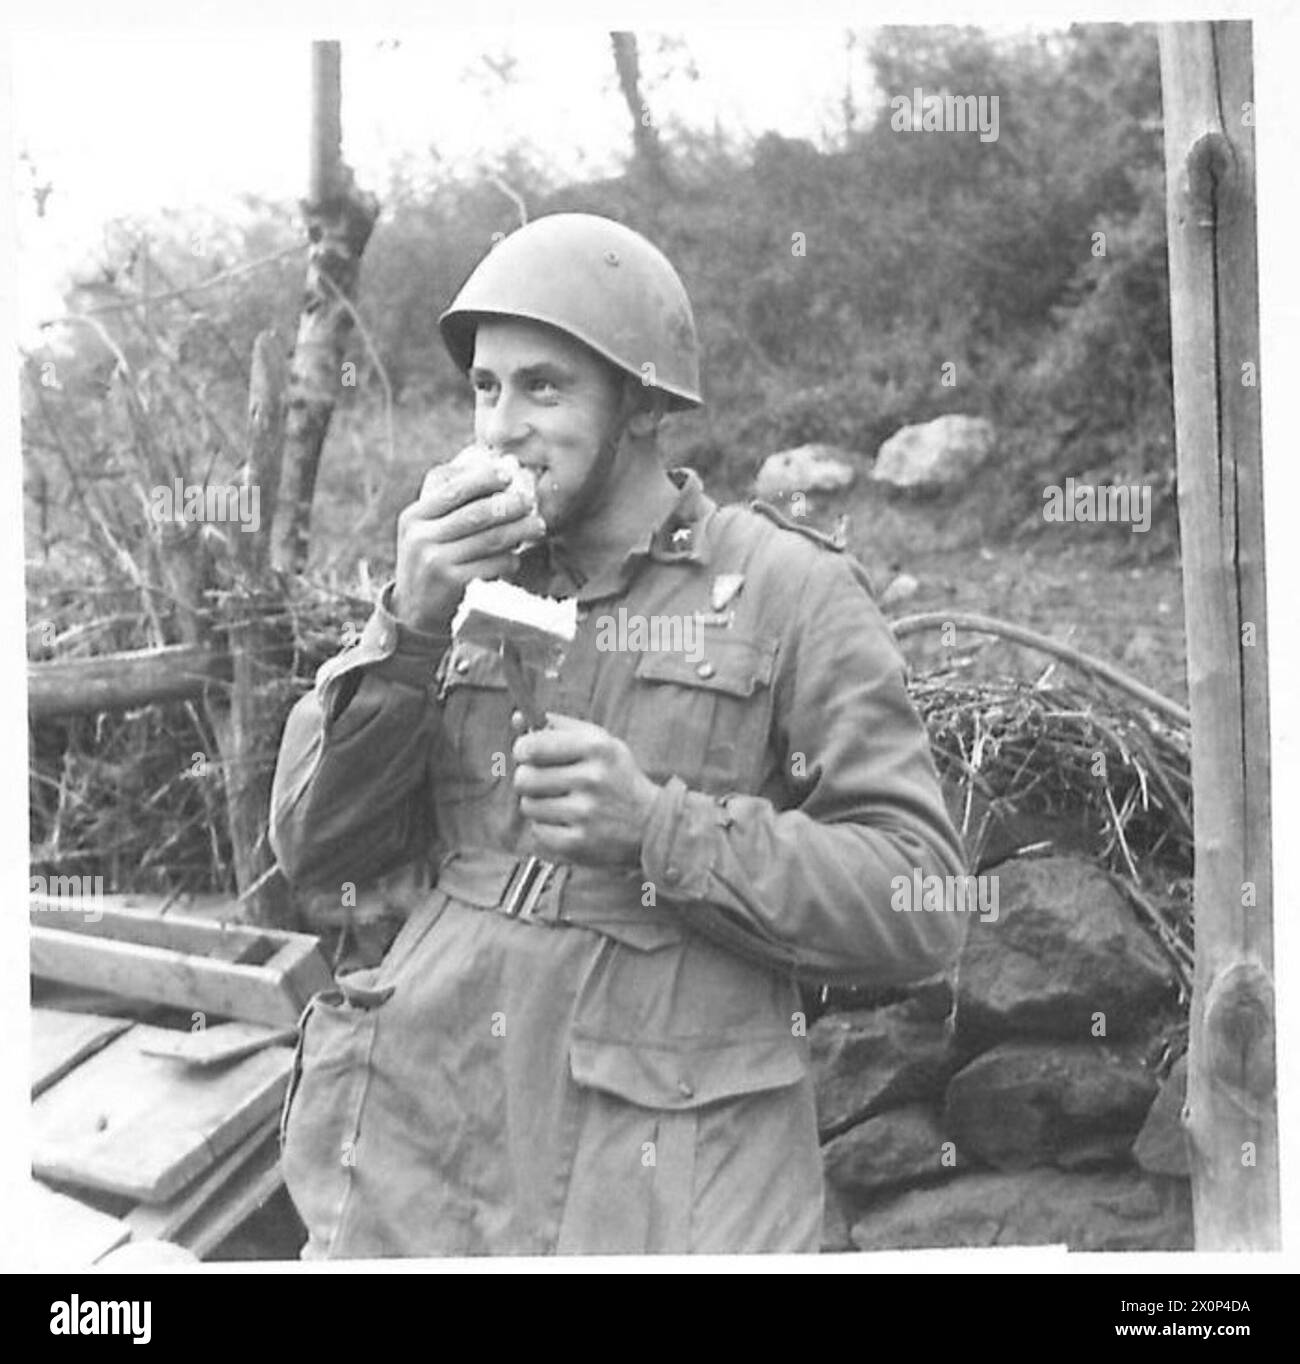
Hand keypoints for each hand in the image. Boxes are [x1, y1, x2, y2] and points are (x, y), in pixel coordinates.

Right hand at [392, 453, 546, 634]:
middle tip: (529, 502)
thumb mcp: (424, 532)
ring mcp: (436, 561)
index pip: (454, 490)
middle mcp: (421, 537)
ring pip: (490, 539)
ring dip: (519, 530)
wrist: (414, 613)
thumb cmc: (429, 562)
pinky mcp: (452, 584)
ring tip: (536, 526)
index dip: (485, 479)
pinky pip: (492, 565)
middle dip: (509, 505)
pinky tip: (515, 557)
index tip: (508, 475)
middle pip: (477, 513)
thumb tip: (491, 477)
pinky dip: (509, 559)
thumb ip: (448, 507)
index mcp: (414, 516)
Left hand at [511, 714, 660, 866]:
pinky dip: (547, 827)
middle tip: (547, 782)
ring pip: (528, 805)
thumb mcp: (600, 742)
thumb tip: (516, 718)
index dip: (522, 750)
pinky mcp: (578, 843)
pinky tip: (568, 822)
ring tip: (562, 803)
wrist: (652, 825)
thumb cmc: (618, 779)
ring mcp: (585, 813)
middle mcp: (591, 778)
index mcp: (596, 747)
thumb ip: (559, 727)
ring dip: (539, 804)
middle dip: (530, 779)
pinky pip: (538, 831)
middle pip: (524, 777)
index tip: (527, 754)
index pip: (532, 746)